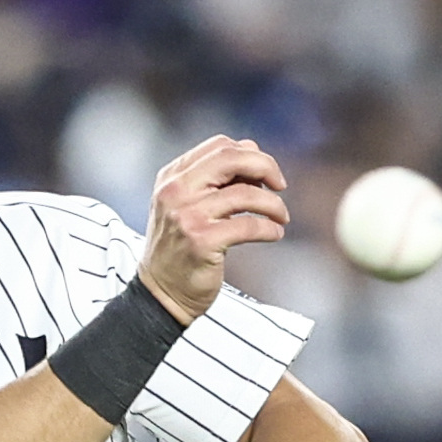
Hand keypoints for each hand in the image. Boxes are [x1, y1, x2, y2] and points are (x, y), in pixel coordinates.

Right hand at [140, 136, 288, 323]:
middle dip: (265, 167)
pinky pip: (249, 225)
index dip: (250, 154)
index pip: (219, 147)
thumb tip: (253, 150)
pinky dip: (269, 228)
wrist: (159, 294)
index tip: (265, 173)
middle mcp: (176, 191)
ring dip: (273, 204)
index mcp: (172, 177)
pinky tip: (274, 233)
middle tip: (281, 185)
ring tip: (281, 216)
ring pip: (245, 194)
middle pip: (231, 159)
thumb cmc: (180, 249)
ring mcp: (187, 216)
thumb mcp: (187, 205)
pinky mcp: (202, 242)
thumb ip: (215, 178)